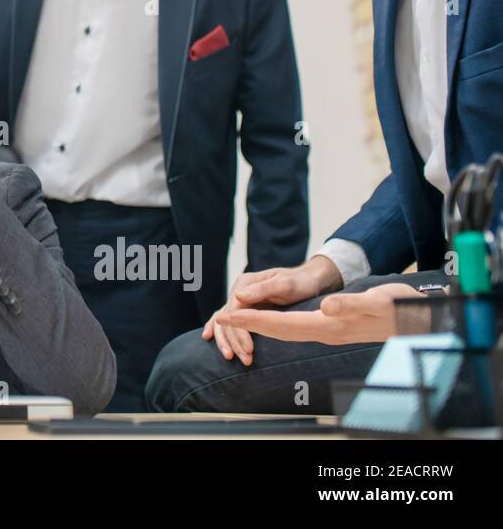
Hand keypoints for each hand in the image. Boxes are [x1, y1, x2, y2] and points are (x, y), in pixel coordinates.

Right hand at [202, 256, 342, 363]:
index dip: (239, 331)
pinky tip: (215, 343)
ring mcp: (241, 300)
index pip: (234, 311)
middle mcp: (239, 291)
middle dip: (234, 341)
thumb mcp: (283, 284)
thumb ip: (261, 289)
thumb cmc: (299, 282)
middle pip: (227, 319)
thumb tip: (238, 296)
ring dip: (228, 341)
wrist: (307, 281)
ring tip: (235, 358)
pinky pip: (230, 322)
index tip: (249, 349)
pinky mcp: (246, 309)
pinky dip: (223, 333)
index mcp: (245, 283)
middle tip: (246, 359)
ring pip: (226, 322)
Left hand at [216, 282, 422, 345]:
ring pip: (285, 331)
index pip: (283, 324)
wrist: (413, 322)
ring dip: (260, 326)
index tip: (229, 314)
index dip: (254, 319)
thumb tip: (327, 306)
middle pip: (278, 330)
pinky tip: (268, 323)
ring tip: (236, 320)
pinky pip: (295, 330)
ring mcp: (327, 332)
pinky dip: (276, 326)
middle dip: (249, 324)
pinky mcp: (331, 329)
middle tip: (220, 319)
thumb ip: (351, 304)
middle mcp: (324, 331)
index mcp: (329, 325)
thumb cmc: (396, 309)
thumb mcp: (376, 301)